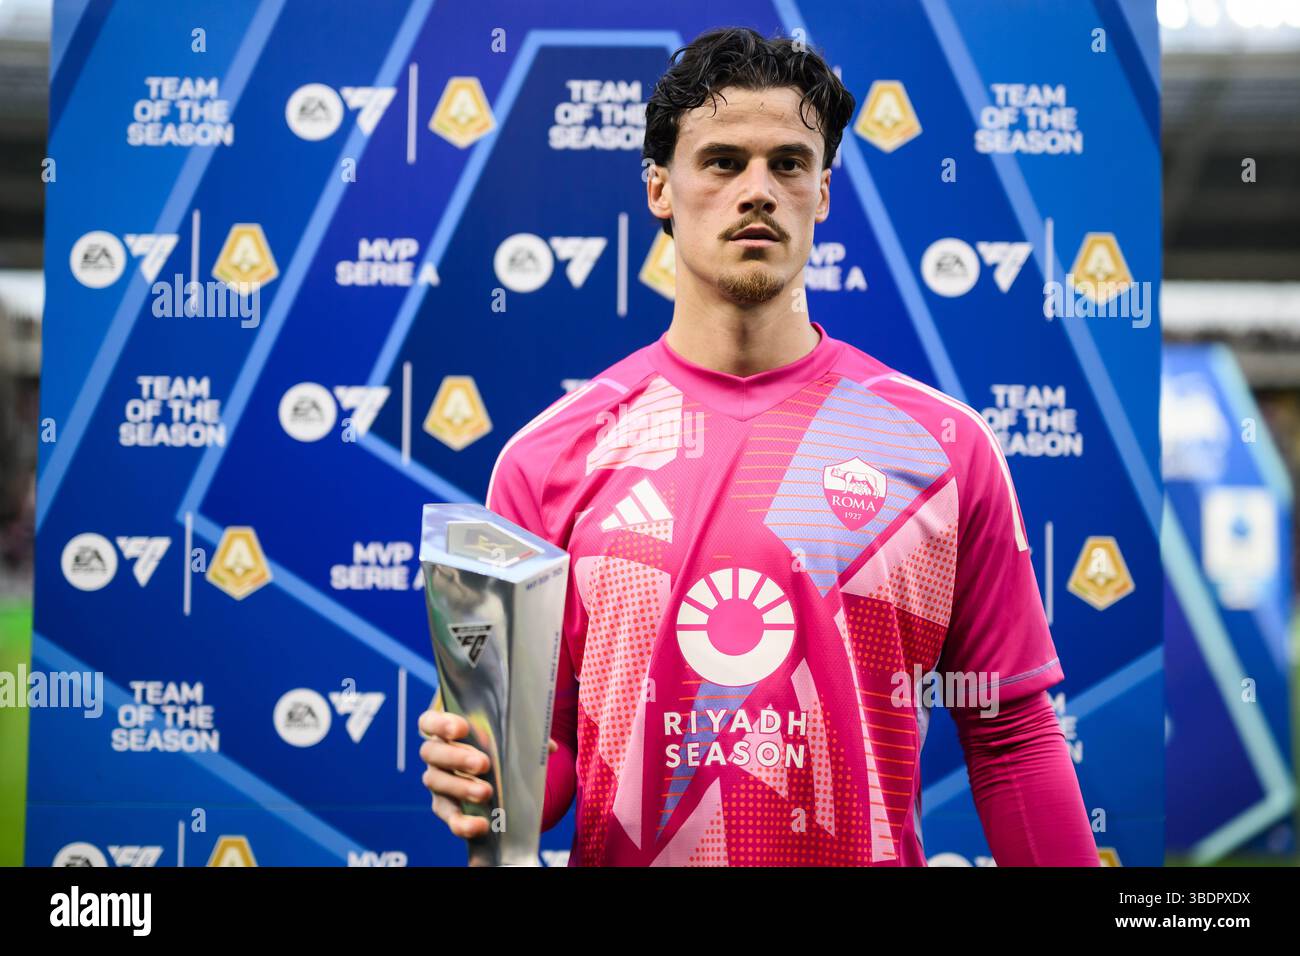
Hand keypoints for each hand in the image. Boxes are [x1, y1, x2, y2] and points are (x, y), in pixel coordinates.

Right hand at [417, 707, 556, 840]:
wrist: (494, 775)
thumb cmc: (498, 745)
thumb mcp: (509, 736)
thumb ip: (524, 735)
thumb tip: (548, 747)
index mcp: (445, 730)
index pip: (429, 721)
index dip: (441, 723)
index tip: (462, 728)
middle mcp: (435, 754)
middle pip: (432, 752)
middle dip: (456, 757)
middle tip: (483, 763)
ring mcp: (437, 781)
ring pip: (437, 782)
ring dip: (461, 788)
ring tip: (486, 793)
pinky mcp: (444, 807)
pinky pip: (448, 816)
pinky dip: (462, 822)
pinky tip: (481, 824)